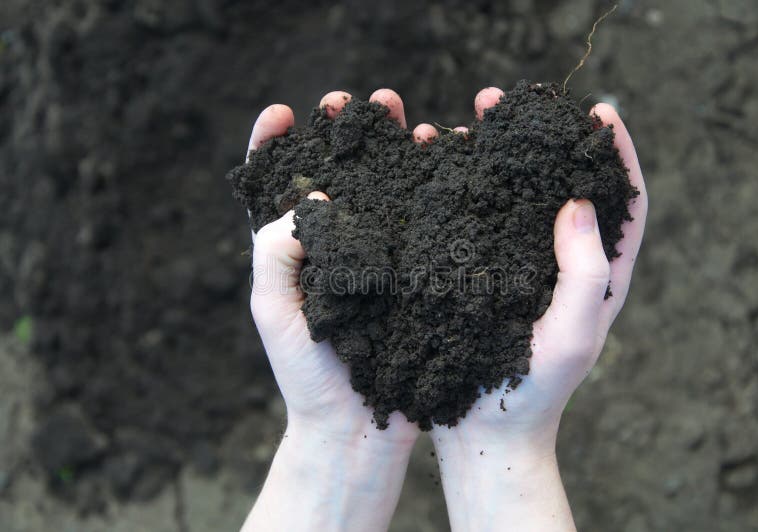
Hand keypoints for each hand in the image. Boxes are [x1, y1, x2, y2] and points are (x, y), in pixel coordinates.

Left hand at [242, 90, 430, 531]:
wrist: (358, 428)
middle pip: (336, 175)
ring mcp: (374, 260)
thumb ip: (276, 255)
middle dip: (344, 134)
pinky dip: (430, 189)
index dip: (275, 145)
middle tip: (354, 101)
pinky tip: (443, 160)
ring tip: (409, 119)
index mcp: (290, 255)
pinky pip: (419, 224)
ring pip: (383, 191)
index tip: (284, 113)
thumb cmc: (308, 375)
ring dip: (392, 150)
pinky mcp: (410, 276)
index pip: (274, 187)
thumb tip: (312, 198)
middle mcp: (333, 250)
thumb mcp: (276, 313)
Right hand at [428, 87, 647, 530]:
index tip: (600, 113)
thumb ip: (583, 271)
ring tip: (462, 122)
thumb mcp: (570, 334)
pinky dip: (456, 189)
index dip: (615, 156)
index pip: (620, 203)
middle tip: (503, 104)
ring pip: (509, 196)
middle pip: (557, 185)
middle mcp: (554, 261)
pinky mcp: (474, 273)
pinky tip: (433, 166)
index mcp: (595, 274)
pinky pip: (470, 221)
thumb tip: (578, 200)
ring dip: (489, 155)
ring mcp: (512, 265)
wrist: (484, 430)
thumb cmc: (535, 391)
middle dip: (538, 139)